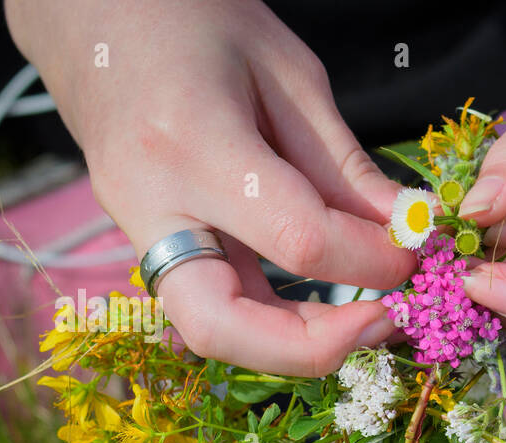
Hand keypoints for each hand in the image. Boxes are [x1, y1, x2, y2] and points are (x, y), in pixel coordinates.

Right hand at [5, 0, 413, 375]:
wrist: (87, 9)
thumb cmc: (191, 17)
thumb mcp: (288, 71)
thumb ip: (343, 164)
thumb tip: (405, 230)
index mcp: (192, 143)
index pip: (300, 241)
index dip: (373, 260)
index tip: (417, 251)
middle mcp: (151, 203)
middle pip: (225, 326)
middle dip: (318, 346)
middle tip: (386, 322)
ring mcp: (134, 232)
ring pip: (211, 330)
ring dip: (294, 346)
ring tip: (364, 320)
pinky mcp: (143, 244)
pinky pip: (210, 304)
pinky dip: (272, 319)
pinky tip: (323, 301)